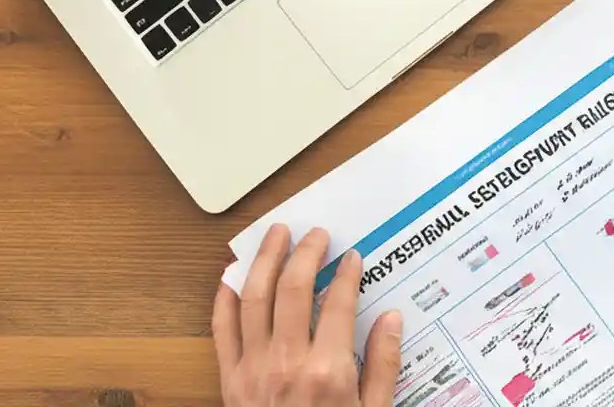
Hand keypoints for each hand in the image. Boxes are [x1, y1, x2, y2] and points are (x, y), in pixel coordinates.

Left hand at [212, 225, 403, 406]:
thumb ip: (384, 366)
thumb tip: (393, 319)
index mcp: (328, 371)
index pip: (339, 303)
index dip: (347, 274)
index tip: (353, 257)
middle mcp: (288, 362)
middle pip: (294, 289)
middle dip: (306, 253)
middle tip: (316, 233)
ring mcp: (253, 369)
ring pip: (254, 298)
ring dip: (264, 261)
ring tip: (275, 236)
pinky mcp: (229, 381)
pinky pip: (221, 330)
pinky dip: (223, 299)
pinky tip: (231, 277)